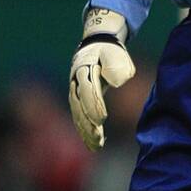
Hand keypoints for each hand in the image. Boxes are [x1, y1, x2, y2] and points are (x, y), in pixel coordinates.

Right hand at [69, 7, 134, 149]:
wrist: (96, 44)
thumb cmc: (110, 50)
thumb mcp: (116, 53)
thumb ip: (116, 65)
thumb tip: (115, 82)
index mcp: (84, 68)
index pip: (88, 90)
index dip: (93, 105)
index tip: (101, 120)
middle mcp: (76, 81)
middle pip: (79, 104)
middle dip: (87, 122)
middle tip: (97, 137)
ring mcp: (74, 90)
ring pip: (77, 113)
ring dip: (85, 130)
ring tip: (96, 146)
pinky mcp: (78, 99)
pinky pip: (79, 116)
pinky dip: (85, 130)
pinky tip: (94, 144)